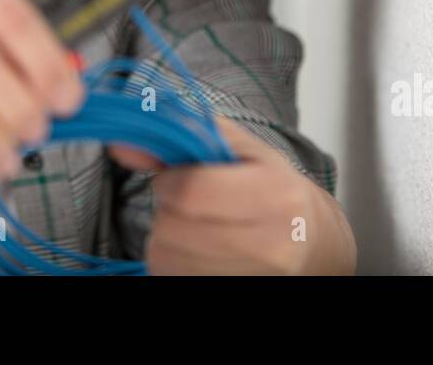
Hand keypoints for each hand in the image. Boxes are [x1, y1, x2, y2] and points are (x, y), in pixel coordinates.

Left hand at [109, 117, 353, 273]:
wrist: (308, 241)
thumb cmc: (272, 188)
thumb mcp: (238, 149)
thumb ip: (180, 137)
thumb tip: (123, 145)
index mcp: (276, 195)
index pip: (192, 192)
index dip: (171, 181)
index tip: (178, 177)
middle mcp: (269, 245)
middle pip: (173, 227)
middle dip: (168, 209)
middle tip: (192, 203)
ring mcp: (251, 278)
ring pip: (165, 256)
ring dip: (167, 236)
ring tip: (198, 225)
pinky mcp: (228, 294)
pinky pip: (168, 276)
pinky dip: (173, 260)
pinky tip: (198, 249)